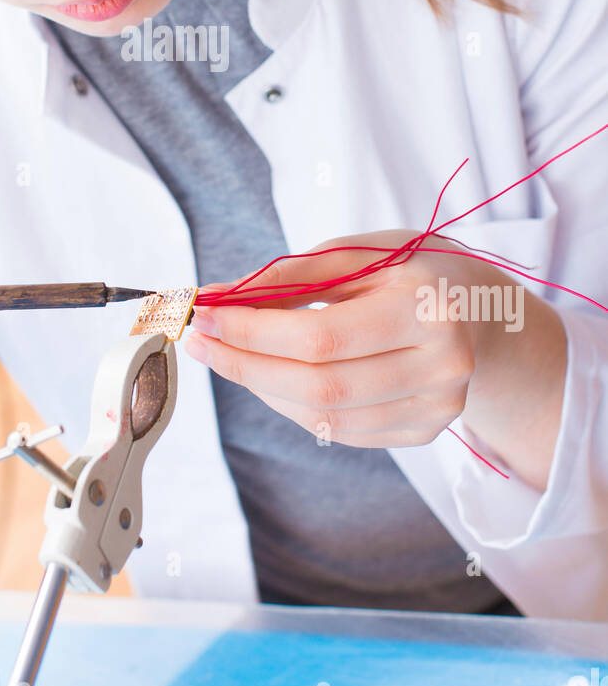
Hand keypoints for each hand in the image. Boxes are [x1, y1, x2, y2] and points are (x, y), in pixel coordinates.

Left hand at [186, 228, 513, 450]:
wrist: (485, 310)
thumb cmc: (414, 270)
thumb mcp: (359, 253)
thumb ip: (289, 277)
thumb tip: (217, 298)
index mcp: (430, 309)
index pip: (322, 338)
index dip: (254, 332)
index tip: (204, 317)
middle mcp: (443, 368)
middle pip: (320, 385)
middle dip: (246, 364)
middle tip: (200, 341)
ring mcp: (438, 409)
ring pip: (325, 417)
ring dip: (263, 387)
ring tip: (231, 354)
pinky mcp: (424, 432)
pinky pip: (341, 430)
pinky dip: (294, 404)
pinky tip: (272, 374)